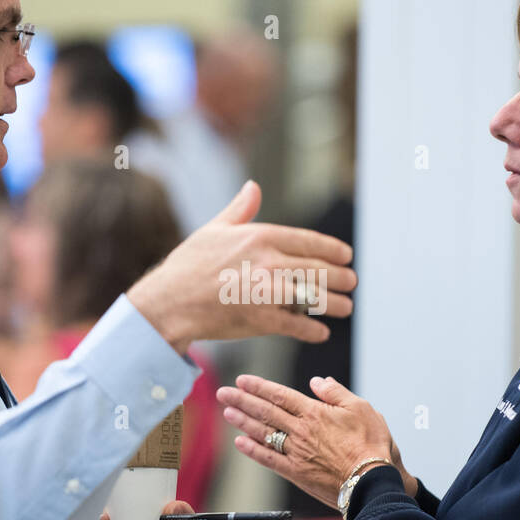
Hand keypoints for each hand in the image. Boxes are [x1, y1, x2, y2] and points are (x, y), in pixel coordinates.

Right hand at [127, 181, 356, 353]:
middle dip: (340, 277)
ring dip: (334, 304)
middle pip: (318, 270)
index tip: (347, 256)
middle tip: (351, 282)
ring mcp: (267, 292)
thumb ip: (240, 210)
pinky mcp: (261, 320)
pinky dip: (312, 330)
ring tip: (345, 307)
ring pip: (314, 297)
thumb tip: (253, 187)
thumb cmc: (188, 265)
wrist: (168, 303)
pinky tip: (321, 332)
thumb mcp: (214, 229)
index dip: (332, 250)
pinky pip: (297, 325)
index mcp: (260, 236)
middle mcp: (268, 262)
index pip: (308, 242)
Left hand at [216, 374, 403, 508]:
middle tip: (223, 392)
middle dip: (242, 400)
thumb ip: (335, 393)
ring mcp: (296, 453)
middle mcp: (301, 431)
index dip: (259, 387)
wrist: (371, 481)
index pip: (280, 395)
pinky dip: (253, 450)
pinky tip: (240, 442)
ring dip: (243, 421)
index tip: (242, 380)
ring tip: (227, 412)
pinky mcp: (296, 473)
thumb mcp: (361, 407)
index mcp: (315, 413)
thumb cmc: (371, 444)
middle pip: (266, 412)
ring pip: (264, 433)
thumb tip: (317, 381)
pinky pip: (269, 459)